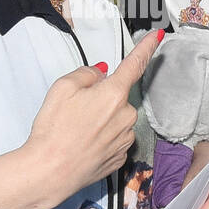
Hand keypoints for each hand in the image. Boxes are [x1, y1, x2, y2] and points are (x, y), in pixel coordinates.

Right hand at [22, 29, 162, 208]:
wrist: (49, 172)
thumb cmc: (53, 129)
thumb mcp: (62, 88)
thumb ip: (86, 74)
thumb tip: (101, 73)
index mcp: (113, 94)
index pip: (134, 65)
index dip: (146, 48)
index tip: (158, 36)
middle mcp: (126, 116)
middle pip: (117, 98)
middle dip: (101, 99)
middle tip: (75, 111)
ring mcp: (125, 140)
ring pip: (117, 120)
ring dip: (101, 121)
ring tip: (76, 132)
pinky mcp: (120, 159)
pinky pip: (114, 140)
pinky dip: (101, 140)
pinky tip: (83, 146)